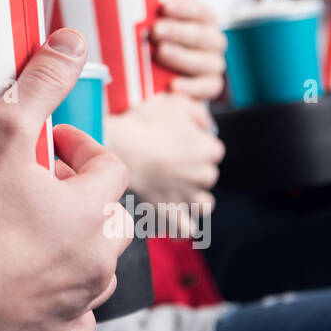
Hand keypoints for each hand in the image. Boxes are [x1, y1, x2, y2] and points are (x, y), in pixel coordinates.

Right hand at [0, 29, 130, 330]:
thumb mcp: (1, 130)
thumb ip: (41, 82)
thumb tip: (73, 39)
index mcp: (91, 211)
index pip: (110, 168)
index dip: (81, 148)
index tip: (48, 143)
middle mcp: (95, 262)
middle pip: (112, 222)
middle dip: (84, 200)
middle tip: (40, 187)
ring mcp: (75, 304)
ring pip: (98, 272)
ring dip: (78, 250)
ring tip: (37, 233)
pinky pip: (76, 324)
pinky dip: (66, 308)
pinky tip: (40, 292)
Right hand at [106, 93, 222, 230]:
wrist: (117, 147)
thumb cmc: (145, 123)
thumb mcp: (177, 102)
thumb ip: (199, 111)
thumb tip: (205, 124)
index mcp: (211, 150)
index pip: (212, 147)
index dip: (195, 140)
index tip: (178, 136)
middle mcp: (204, 176)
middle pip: (207, 174)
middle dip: (193, 168)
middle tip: (170, 158)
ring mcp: (186, 196)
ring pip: (203, 204)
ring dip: (196, 198)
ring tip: (180, 190)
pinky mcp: (167, 210)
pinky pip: (184, 228)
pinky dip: (184, 227)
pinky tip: (179, 221)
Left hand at [152, 0, 226, 101]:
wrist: (162, 71)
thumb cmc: (167, 28)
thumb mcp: (172, 4)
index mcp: (204, 18)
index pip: (202, 10)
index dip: (186, 7)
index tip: (165, 5)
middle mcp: (212, 41)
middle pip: (204, 36)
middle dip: (180, 32)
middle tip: (155, 30)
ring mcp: (212, 66)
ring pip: (207, 62)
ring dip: (183, 57)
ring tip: (161, 53)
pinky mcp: (208, 88)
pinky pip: (207, 89)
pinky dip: (191, 88)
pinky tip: (172, 86)